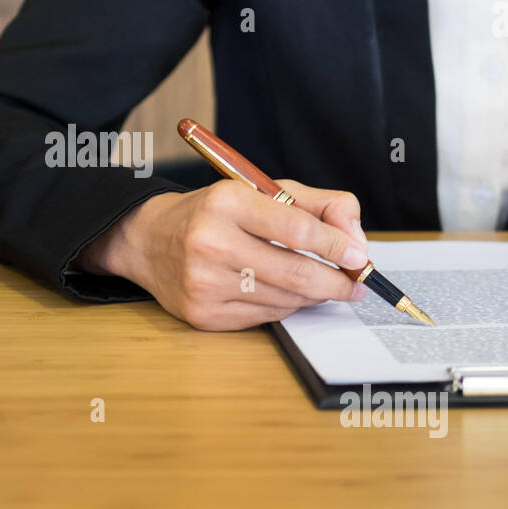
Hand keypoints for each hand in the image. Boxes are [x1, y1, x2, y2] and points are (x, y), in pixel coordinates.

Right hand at [76, 179, 369, 329]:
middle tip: (355, 284)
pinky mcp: (202, 313)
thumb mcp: (261, 191)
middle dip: (336, 282)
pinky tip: (286, 293)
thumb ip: (317, 205)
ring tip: (324, 286)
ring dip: (312, 295)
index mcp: (226, 202)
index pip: (297, 229)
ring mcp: (204, 282)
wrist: (149, 240)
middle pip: (295, 272)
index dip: (336, 245)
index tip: (358, 256)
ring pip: (284, 299)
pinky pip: (265, 316)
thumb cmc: (215, 214)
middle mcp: (210, 242)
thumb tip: (355, 240)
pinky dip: (285, 306)